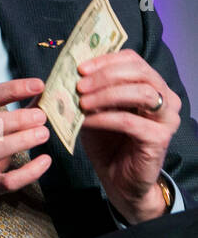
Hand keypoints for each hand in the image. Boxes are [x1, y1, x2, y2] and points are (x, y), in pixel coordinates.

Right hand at [0, 79, 51, 230]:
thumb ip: (9, 117)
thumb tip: (42, 95)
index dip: (12, 89)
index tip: (39, 85)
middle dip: (16, 118)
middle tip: (42, 117)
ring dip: (19, 141)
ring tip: (43, 135)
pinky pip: (4, 182)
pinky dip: (27, 172)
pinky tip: (45, 162)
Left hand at [76, 49, 179, 223]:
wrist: (118, 177)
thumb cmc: (107, 140)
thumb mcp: (94, 109)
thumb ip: (88, 91)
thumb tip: (70, 73)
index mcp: (151, 85)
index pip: (134, 60)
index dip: (106, 60)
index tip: (80, 68)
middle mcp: (165, 98)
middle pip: (139, 73)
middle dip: (105, 76)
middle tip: (79, 85)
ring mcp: (166, 118)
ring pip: (141, 93)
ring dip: (107, 94)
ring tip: (82, 102)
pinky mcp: (159, 138)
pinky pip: (130, 121)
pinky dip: (105, 118)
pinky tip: (86, 121)